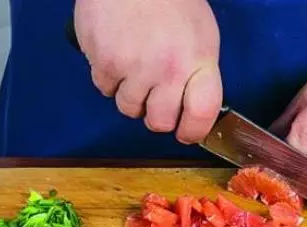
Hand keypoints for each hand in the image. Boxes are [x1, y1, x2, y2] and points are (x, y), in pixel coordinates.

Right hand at [74, 0, 221, 142]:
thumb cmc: (170, 1)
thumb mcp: (201, 34)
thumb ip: (198, 72)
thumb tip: (192, 107)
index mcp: (199, 60)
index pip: (202, 114)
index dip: (193, 131)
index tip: (185, 133)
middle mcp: (169, 69)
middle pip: (160, 122)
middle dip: (156, 115)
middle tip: (153, 97)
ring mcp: (135, 68)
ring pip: (128, 109)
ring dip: (130, 95)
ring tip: (133, 66)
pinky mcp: (105, 63)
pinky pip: (104, 89)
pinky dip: (108, 77)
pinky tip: (115, 52)